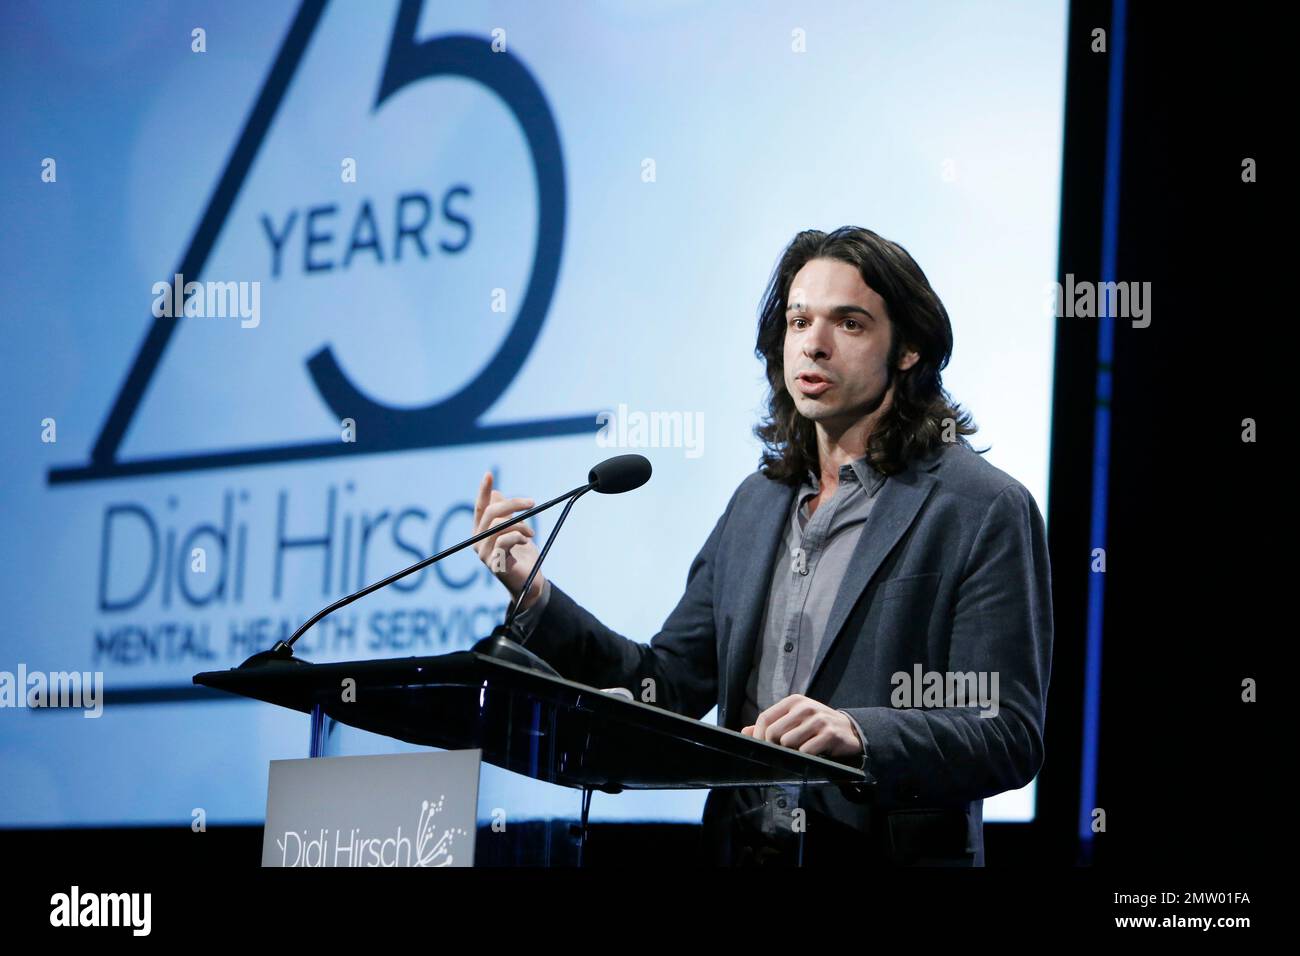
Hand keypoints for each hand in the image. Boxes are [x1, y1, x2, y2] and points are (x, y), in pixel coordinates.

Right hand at [473, 471, 545, 608]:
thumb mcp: (515, 529)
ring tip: (531, 533)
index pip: (480, 507)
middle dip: (513, 504)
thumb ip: (504, 514)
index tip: (488, 474)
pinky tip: (525, 541)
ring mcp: (484, 554)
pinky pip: (504, 541)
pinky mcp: (494, 564)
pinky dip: (518, 536)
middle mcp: (478, 542)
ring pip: (499, 526)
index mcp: (481, 532)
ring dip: (521, 525)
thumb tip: (496, 493)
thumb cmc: (522, 555)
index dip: (483, 490)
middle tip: (531, 502)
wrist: (530, 582)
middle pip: (490, 513)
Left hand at [740, 694, 862, 758]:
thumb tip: (745, 732)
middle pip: (774, 733)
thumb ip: (771, 725)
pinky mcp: (829, 734)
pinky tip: (813, 754)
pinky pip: (806, 751)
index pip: (765, 718)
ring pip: (788, 743)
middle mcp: (805, 707)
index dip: (759, 736)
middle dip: (774, 747)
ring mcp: (818, 720)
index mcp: (794, 701)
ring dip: (792, 752)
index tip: (762, 747)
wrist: (850, 730)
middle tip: (782, 753)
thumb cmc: (816, 726)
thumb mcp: (794, 720)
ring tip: (801, 751)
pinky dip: (806, 757)